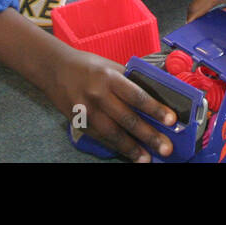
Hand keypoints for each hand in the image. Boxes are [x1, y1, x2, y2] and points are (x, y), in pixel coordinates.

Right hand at [45, 46, 176, 162]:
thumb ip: (130, 80)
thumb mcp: (111, 66)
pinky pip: (101, 138)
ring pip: (112, 133)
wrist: (55, 69)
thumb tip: (156, 94)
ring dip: (131, 148)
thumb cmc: (88, 66)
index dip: (155, 109)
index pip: (136, 96)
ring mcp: (87, 111)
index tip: (171, 119)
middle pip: (127, 118)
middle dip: (148, 135)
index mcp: (110, 77)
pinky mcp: (79, 123)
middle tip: (165, 147)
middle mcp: (98, 95)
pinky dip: (115, 146)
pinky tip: (128, 153)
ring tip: (146, 158)